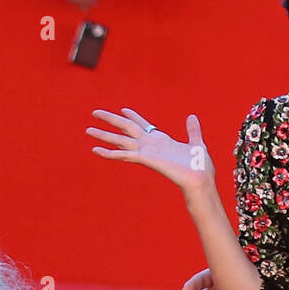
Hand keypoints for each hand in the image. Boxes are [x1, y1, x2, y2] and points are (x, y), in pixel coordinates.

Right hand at [89, 109, 215, 195]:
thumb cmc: (200, 167)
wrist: (201, 180)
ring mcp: (147, 152)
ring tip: (88, 130)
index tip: (124, 109)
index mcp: (162, 141)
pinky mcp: (146, 159)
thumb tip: (192, 116)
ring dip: (104, 135)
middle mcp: (151, 145)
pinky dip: (110, 152)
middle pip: (126, 128)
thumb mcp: (196, 144)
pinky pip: (125, 154)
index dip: (134, 116)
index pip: (144, 125)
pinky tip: (96, 150)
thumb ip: (192, 130)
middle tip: (95, 112)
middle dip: (111, 120)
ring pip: (120, 140)